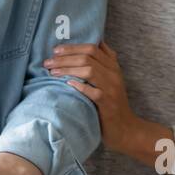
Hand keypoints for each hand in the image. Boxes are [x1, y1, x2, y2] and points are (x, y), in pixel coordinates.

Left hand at [45, 41, 167, 163]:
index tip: (56, 50)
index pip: (92, 48)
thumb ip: (102, 62)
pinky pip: (93, 92)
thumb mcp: (110, 79)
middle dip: (65, 57)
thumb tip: (88, 46)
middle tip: (48, 61)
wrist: (125, 128)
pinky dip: (79, 86)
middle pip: (88, 57)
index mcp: (113, 66)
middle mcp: (113, 74)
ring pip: (90, 71)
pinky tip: (67, 84)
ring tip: (52, 72)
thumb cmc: (112, 103)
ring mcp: (111, 88)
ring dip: (68, 69)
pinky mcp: (108, 103)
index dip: (72, 47)